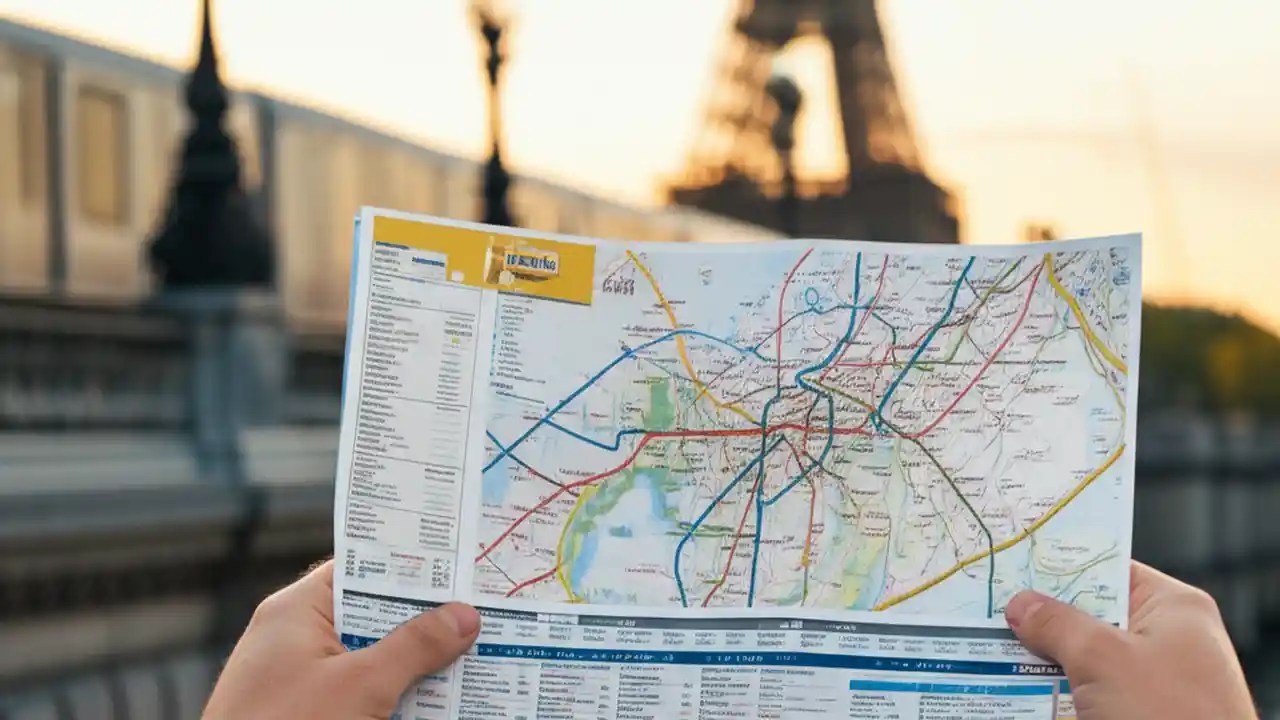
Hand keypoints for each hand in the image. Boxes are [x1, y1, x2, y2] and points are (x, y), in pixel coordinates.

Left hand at [202, 559, 480, 719]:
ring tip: (475, 655)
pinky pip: (361, 695)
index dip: (410, 565)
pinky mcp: (307, 715)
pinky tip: (438, 702)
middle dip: (426, 619)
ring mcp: (298, 682)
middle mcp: (294, 640)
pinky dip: (395, 696)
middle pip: (372, 616)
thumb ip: (414, 648)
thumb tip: (463, 616)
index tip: (461, 564)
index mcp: (295, 612)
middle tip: (482, 611)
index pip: (360, 568)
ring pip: (371, 660)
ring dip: (416, 663)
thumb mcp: (360, 686)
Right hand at [1005, 560, 1255, 719]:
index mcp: (1172, 608)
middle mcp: (1166, 640)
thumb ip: (1057, 624)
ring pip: (1084, 660)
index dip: (1059, 567)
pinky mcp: (1138, 713)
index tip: (1014, 567)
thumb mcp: (1103, 658)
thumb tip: (1022, 605)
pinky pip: (1090, 694)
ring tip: (996, 653)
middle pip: (1090, 616)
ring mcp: (1153, 681)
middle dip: (1043, 619)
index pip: (1107, 569)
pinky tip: (1021, 690)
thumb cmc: (1174, 716)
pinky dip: (1059, 693)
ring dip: (1045, 661)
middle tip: (995, 613)